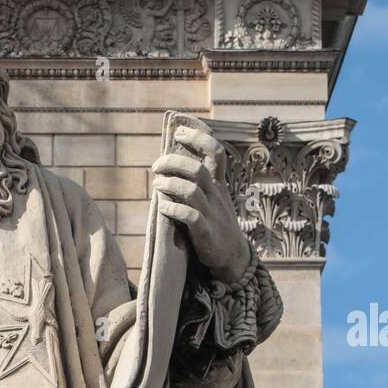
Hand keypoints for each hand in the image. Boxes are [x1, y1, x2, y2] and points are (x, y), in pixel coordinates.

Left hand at [151, 126, 249, 285]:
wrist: (232, 255)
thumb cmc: (215, 222)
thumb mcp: (212, 197)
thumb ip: (197, 181)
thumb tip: (170, 163)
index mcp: (218, 183)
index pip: (216, 152)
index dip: (199, 138)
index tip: (179, 133)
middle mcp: (216, 195)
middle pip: (198, 169)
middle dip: (174, 162)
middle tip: (156, 165)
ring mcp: (212, 214)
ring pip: (192, 191)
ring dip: (170, 185)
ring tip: (156, 185)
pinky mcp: (206, 233)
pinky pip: (191, 217)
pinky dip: (174, 210)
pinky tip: (162, 208)